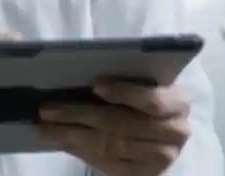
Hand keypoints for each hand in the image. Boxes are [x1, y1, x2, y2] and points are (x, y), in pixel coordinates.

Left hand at [36, 80, 191, 175]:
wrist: (157, 130)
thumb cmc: (141, 93)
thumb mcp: (138, 79)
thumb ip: (119, 69)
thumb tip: (64, 61)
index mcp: (178, 101)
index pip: (153, 100)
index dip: (125, 93)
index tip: (95, 85)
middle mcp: (176, 132)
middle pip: (123, 125)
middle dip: (80, 115)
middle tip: (47, 109)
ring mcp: (163, 158)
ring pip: (112, 146)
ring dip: (74, 136)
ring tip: (46, 127)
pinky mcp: (147, 175)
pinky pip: (110, 165)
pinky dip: (82, 152)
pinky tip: (62, 141)